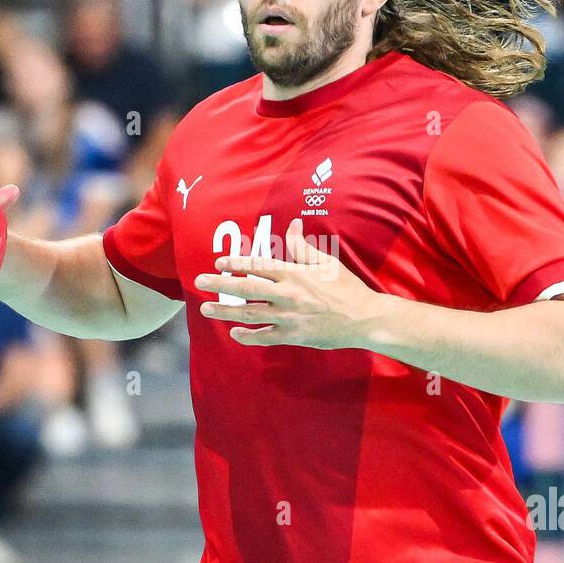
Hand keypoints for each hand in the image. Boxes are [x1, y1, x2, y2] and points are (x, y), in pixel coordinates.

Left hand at [194, 218, 386, 348]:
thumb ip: (303, 247)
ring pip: (250, 314)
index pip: (258, 266)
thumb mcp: (326, 262)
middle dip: (220, 285)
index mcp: (294, 274)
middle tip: (199, 282)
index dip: (236, 263)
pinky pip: (265, 337)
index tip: (218, 262)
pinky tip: (234, 333)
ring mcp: (289, 317)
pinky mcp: (294, 335)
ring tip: (206, 309)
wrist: (364, 319)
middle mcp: (287, 295)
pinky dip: (248, 336)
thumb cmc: (347, 287)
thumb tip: (293, 225)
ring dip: (225, 311)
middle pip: (246, 289)